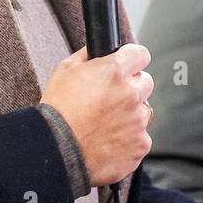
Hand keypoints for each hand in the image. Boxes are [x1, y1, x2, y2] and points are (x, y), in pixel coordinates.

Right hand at [40, 42, 153, 186]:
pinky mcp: (140, 145)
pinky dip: (128, 139)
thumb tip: (97, 50)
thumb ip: (88, 56)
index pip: (140, 54)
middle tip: (109, 100)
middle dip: (131, 88)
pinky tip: (107, 141)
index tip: (127, 66)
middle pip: (145, 83)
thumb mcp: (64, 71)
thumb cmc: (57, 112)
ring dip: (130, 115)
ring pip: (143, 112)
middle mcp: (131, 94)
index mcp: (114, 71)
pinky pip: (140, 137)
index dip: (132, 60)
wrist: (56, 151)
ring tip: (104, 125)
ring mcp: (138, 121)